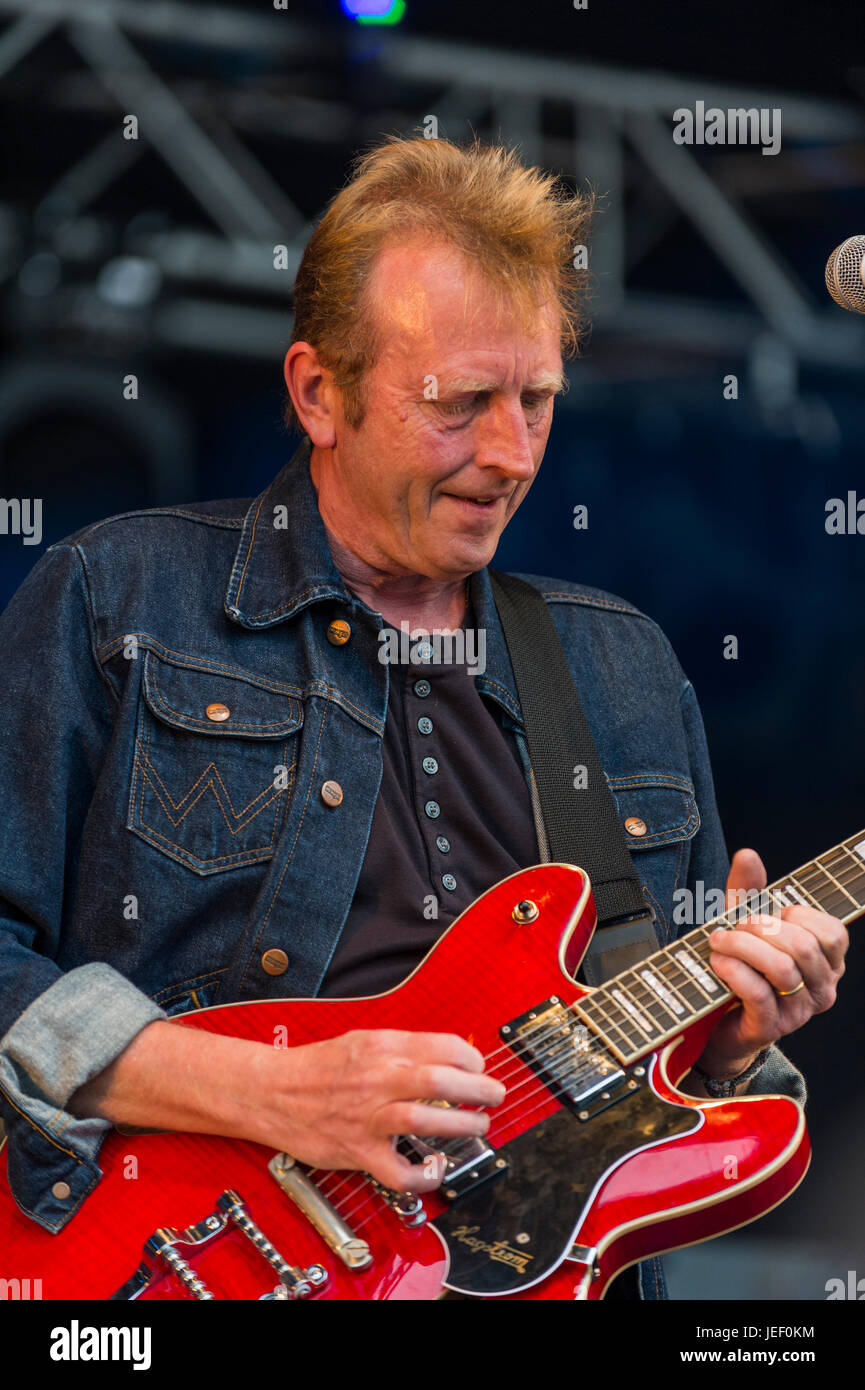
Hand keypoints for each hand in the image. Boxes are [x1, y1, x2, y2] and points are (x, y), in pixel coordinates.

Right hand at [263, 1029, 505, 1192]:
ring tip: (477, 1126)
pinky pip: (397, 1172)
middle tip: (494, 1096)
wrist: (271, 1092)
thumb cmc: (317, 1068)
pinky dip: (422, 1176)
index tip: (478, 1068)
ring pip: (425, 1120)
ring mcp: (368, 1117)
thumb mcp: (362, 1040)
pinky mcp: (358, 1151)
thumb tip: (447, 1057)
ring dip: (462, 1125)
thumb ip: (402, 1049)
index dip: (472, 1059)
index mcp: (382, 1047)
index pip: (443, 1046)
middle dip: (479, 1090)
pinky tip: (436, 1170)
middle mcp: (378, 1079)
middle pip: (441, 1081)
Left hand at [696, 847, 847, 1079]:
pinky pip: (759, 994)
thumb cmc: (740, 967)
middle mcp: (821, 989)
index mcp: (827, 963)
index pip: (833, 932)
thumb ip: (749, 890)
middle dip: (762, 928)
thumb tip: (748, 854)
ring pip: (782, 969)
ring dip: (743, 946)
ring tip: (718, 941)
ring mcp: (798, 1012)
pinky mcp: (770, 1028)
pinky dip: (735, 971)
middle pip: (804, 947)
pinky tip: (718, 961)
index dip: (799, 915)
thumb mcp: (745, 924)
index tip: (771, 913)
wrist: (716, 1022)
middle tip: (732, 927)